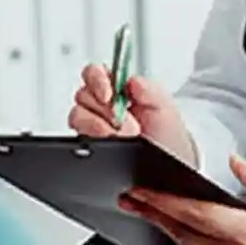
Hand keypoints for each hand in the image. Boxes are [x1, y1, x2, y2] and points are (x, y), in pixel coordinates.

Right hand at [69, 66, 198, 166]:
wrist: (164, 172)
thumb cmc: (167, 140)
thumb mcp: (166, 109)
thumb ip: (149, 89)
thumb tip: (131, 79)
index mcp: (120, 91)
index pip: (96, 73)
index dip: (98, 79)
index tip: (109, 93)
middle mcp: (103, 106)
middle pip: (83, 93)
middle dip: (105, 108)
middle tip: (122, 118)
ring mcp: (93, 126)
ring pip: (78, 115)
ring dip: (101, 125)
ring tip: (124, 134)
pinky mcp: (88, 144)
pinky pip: (79, 135)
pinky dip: (95, 137)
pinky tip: (112, 141)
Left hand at [120, 155, 245, 244]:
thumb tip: (234, 162)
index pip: (195, 213)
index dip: (163, 201)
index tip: (140, 190)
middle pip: (183, 234)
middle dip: (154, 214)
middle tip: (130, 199)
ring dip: (167, 230)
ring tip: (147, 212)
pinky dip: (189, 243)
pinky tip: (180, 233)